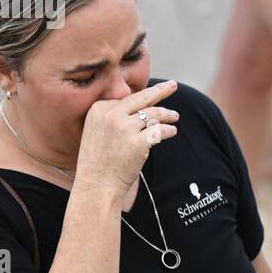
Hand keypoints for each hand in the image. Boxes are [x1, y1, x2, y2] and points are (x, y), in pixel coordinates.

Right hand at [75, 80, 179, 195]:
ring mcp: (125, 128)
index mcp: (98, 109)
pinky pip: (160, 131)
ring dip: (167, 114)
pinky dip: (169, 131)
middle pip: (142, 98)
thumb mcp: (96, 132)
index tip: (152, 97)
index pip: (126, 99)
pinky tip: (172, 132)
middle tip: (173, 86)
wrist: (96, 186)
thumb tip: (138, 106)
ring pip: (154, 114)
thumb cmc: (98, 161)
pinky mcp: (138, 142)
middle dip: (161, 90)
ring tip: (175, 116)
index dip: (142, 100)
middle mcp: (111, 115)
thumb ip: (111, 117)